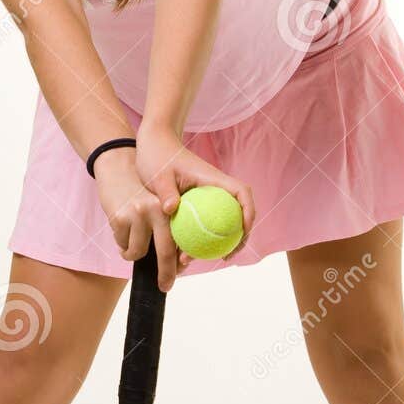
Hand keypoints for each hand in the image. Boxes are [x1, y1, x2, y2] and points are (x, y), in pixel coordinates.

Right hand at [91, 147, 186, 291]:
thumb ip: (165, 226)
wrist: (117, 166)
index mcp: (171, 208)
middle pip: (165, 251)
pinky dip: (121, 243)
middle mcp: (158, 210)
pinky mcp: (119, 217)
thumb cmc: (140, 190)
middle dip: (166, 272)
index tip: (176, 277)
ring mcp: (138, 214)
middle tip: (165, 287)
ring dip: (132, 252)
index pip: (179, 241)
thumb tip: (175, 261)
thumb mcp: (158, 203)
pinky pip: (122, 244)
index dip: (178, 263)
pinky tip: (120, 228)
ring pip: (137, 252)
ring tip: (129, 241)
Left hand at [135, 120, 255, 262]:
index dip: (249, 211)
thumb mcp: (159, 175)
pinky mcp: (199, 202)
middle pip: (239, 212)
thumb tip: (171, 209)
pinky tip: (188, 251)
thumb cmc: (158, 155)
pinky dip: (204, 236)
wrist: (154, 144)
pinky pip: (208, 221)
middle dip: (240, 235)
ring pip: (224, 219)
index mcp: (213, 178)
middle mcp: (216, 187)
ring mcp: (209, 195)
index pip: (242, 192)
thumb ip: (166, 192)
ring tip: (206, 259)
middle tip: (228, 256)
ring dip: (222, 240)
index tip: (244, 230)